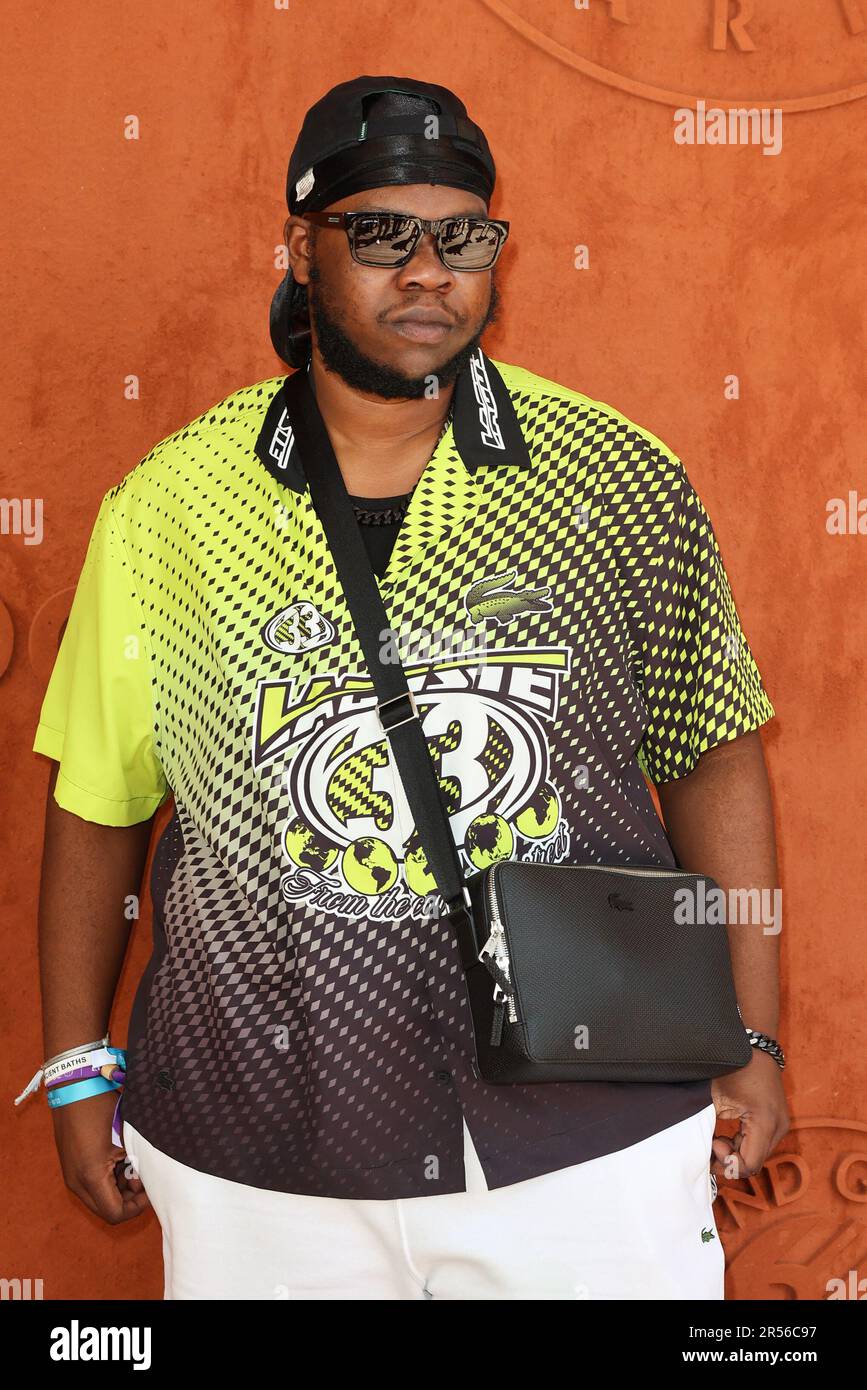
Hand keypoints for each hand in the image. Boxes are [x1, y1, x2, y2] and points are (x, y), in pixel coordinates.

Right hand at [51, 1090, 150, 1223]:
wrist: (72, 1087)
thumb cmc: (100, 1106)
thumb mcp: (125, 1134)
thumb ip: (137, 1160)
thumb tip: (149, 1176)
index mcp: (91, 1176)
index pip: (115, 1214)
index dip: (136, 1207)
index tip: (149, 1188)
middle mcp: (77, 1182)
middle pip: (107, 1210)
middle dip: (128, 1200)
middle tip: (142, 1178)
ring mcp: (71, 1175)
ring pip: (99, 1199)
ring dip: (119, 1190)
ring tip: (133, 1166)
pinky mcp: (71, 1167)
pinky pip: (91, 1186)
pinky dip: (108, 1181)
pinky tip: (121, 1160)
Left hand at [709, 1047, 789, 1181]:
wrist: (756, 1047)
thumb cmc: (734, 1067)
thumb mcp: (715, 1095)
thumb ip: (706, 1123)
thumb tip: (695, 1148)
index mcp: (764, 1121)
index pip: (750, 1164)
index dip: (728, 1163)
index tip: (713, 1144)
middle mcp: (778, 1127)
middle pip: (754, 1163)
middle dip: (730, 1160)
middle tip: (712, 1145)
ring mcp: (781, 1125)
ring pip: (757, 1156)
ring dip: (736, 1154)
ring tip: (718, 1139)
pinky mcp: (777, 1122)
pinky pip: (760, 1145)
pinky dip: (743, 1146)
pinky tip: (728, 1135)